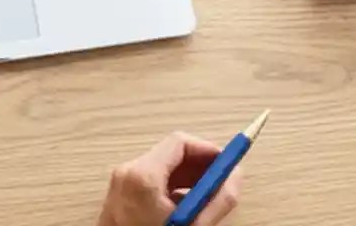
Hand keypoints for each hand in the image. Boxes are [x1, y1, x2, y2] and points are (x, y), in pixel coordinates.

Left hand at [97, 131, 241, 225]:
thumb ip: (220, 198)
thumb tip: (236, 175)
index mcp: (143, 176)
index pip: (181, 143)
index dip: (208, 150)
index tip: (227, 163)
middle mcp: (127, 174)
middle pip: (171, 155)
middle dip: (200, 167)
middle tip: (221, 184)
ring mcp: (120, 186)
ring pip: (163, 170)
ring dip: (188, 180)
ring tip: (205, 203)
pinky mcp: (119, 198)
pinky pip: (151, 183)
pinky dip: (172, 191)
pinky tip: (184, 212)